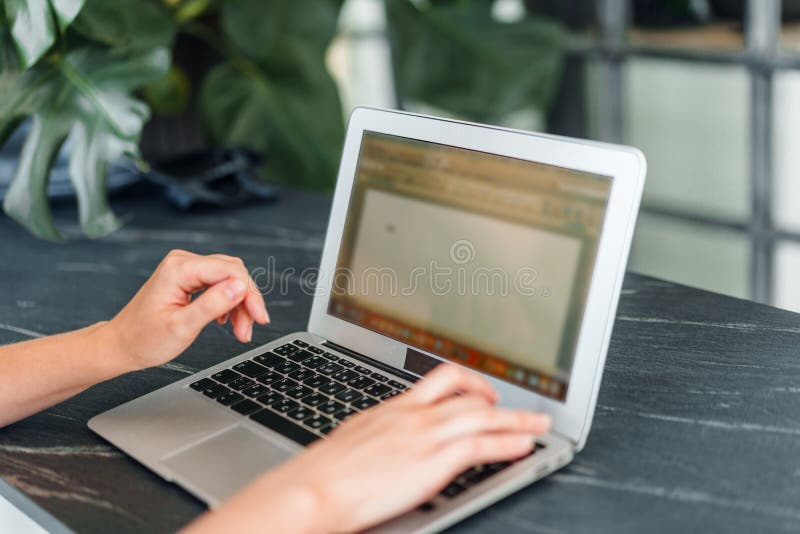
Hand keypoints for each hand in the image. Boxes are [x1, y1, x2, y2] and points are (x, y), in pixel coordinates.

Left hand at [106, 249, 268, 370]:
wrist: (121, 345)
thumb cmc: (144, 339)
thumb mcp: (182, 327)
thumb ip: (212, 305)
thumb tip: (241, 287)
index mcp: (179, 269)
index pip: (229, 271)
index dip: (250, 293)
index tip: (259, 317)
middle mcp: (182, 262)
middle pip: (232, 272)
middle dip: (246, 300)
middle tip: (250, 328)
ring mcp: (184, 269)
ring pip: (228, 279)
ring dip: (239, 304)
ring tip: (240, 330)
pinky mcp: (187, 278)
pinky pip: (218, 284)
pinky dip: (228, 303)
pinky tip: (226, 321)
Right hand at [187, 364, 550, 532]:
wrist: (315, 487)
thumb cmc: (324, 470)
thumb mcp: (354, 439)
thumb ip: (378, 436)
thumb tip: (385, 444)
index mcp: (394, 407)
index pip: (441, 381)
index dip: (469, 383)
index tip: (482, 391)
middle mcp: (414, 414)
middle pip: (469, 396)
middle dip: (502, 403)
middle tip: (522, 408)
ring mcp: (426, 435)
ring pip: (484, 417)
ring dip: (518, 421)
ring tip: (540, 425)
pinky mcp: (435, 459)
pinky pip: (483, 445)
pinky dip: (509, 444)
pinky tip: (524, 447)